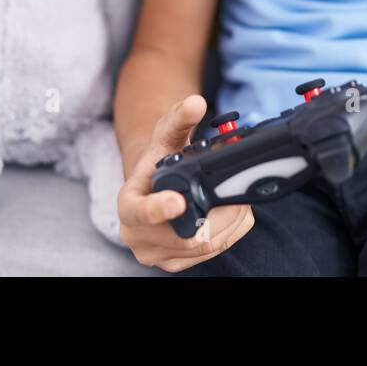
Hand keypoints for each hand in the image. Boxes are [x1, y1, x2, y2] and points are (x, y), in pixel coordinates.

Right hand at [117, 94, 254, 271]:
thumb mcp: (166, 136)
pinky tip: (234, 215)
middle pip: (186, 236)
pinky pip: (211, 255)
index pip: (140, 212)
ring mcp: (156, 254)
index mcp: (127, 204)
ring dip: (230, 224)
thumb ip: (179, 118)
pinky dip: (230, 235)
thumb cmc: (159, 159)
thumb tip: (196, 102)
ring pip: (204, 247)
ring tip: (238, 199)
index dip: (160, 209)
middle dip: (219, 214)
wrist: (155, 185)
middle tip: (238, 192)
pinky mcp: (175, 264)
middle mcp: (136, 235)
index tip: (179, 202)